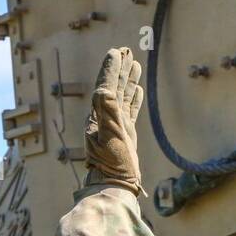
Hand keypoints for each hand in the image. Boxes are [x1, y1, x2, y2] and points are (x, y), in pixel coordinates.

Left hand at [84, 47, 143, 192]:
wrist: (115, 185)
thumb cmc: (112, 164)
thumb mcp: (109, 136)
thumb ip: (106, 112)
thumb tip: (104, 89)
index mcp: (99, 115)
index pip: (105, 85)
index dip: (111, 68)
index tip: (117, 51)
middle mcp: (105, 118)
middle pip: (113, 86)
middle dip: (119, 68)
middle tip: (125, 50)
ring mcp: (115, 125)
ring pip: (122, 96)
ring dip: (127, 79)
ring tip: (134, 63)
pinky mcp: (124, 134)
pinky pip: (129, 110)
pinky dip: (133, 98)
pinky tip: (137, 90)